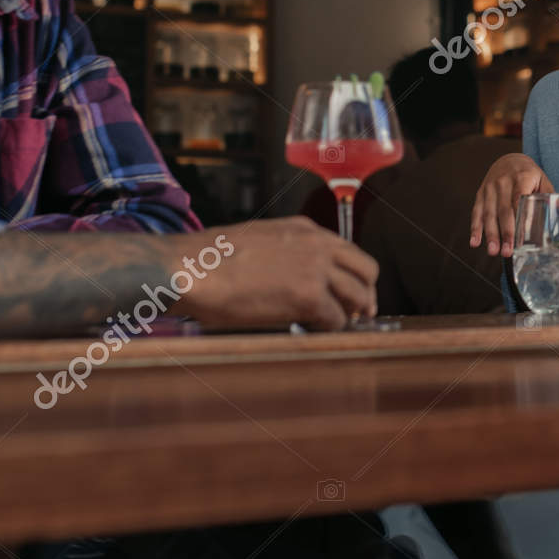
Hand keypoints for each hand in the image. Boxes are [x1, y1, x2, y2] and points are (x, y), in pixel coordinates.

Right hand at [183, 217, 377, 330]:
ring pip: (358, 295)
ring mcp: (316, 269)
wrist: (192, 267)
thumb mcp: (259, 240)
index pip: (349, 251)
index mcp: (304, 229)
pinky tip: (311, 330)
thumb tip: (296, 276)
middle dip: (365, 293)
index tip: (351, 292)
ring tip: (332, 325)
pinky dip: (328, 329)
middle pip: (366, 270)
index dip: (353, 275)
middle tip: (358, 313)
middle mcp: (317, 244)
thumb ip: (287, 252)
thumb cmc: (212, 259)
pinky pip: (336, 319)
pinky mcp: (309, 296)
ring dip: (349, 313)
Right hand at [469, 153, 553, 256]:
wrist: (508, 158)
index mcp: (521, 178)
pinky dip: (475, 228)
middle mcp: (503, 182)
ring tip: (493, 251)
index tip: (521, 238)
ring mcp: (490, 188)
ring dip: (490, 234)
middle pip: (503, 211)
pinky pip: (476, 212)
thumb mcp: (541, 178)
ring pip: (488, 214)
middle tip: (506, 251)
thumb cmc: (527, 172)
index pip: (519, 201)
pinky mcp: (481, 193)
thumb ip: (549, 193)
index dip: (519, 221)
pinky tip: (475, 241)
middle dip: (504, 233)